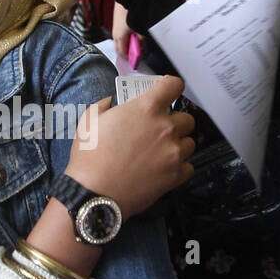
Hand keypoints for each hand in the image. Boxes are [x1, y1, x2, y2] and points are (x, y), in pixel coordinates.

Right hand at [65, 75, 194, 216]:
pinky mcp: (176, 175)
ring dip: (178, 145)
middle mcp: (165, 127)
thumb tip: (112, 101)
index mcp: (146, 108)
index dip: (172, 86)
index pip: (174, 85)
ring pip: (190, 142)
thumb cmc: (90, 156)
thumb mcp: (89, 121)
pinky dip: (179, 167)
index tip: (168, 92)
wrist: (94, 193)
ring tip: (161, 153)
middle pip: (186, 118)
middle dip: (174, 122)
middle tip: (159, 131)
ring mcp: (174, 152)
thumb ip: (105, 105)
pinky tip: (163, 169)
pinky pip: (188, 166)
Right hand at [111, 2, 137, 64]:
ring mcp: (115, 28)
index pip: (122, 53)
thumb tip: (141, 48)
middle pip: (119, 49)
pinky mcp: (117, 23)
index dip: (129, 58)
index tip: (135, 61)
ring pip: (119, 41)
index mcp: (119, 37)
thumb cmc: (130, 11)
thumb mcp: (140, 29)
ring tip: (135, 43)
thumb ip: (141, 41)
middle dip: (127, 52)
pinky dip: (125, 38)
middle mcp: (115, 34)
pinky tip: (132, 34)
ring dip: (126, 44)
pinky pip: (120, 35)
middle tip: (135, 54)